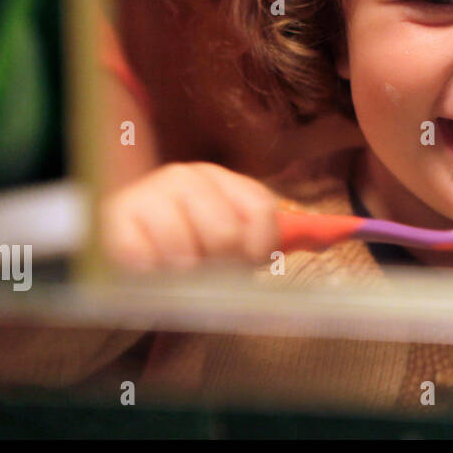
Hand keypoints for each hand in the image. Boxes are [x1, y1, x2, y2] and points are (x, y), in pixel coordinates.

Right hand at [102, 162, 280, 271]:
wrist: (122, 244)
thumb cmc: (185, 247)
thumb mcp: (230, 241)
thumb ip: (270, 238)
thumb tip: (335, 234)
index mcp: (222, 179)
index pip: (260, 209)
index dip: (259, 246)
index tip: (247, 263)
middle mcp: (187, 177)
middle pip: (225, 234)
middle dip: (219, 264)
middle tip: (204, 270)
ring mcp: (150, 193)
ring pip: (184, 251)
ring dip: (183, 273)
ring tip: (175, 270)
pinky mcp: (117, 218)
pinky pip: (145, 259)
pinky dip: (151, 275)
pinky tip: (149, 269)